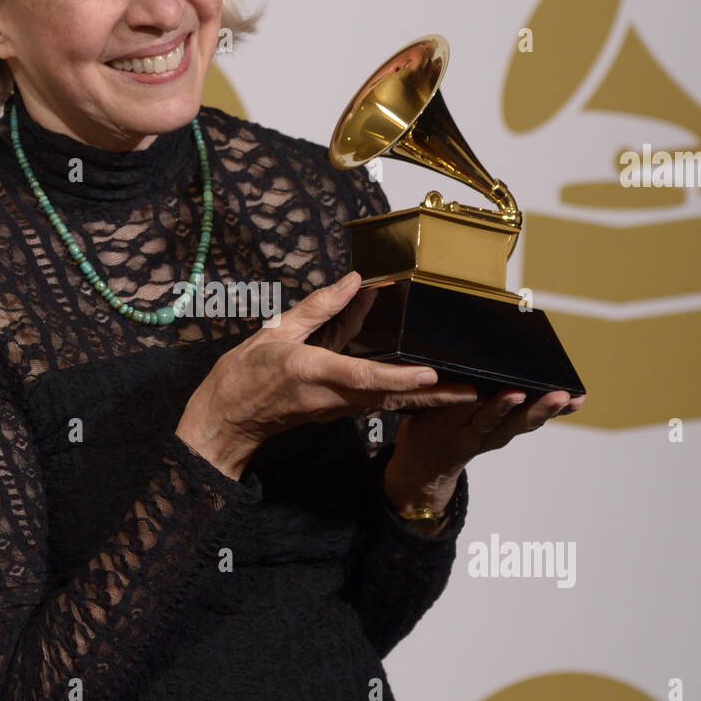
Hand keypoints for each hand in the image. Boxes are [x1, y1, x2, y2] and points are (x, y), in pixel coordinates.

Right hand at [176, 271, 478, 478]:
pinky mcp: (337, 411)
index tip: (430, 374)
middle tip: (473, 393)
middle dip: (433, 398)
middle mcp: (330, 396)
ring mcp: (336, 408)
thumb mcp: (276, 332)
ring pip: (389, 404)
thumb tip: (353, 281)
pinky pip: (376, 402)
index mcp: (313, 372)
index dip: (399, 377)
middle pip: (391, 399)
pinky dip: (405, 396)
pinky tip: (427, 388)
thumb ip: (319, 307)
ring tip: (464, 392)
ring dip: (427, 400)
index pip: (363, 377)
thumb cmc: (245, 376)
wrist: (228, 419)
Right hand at [383, 386, 587, 515]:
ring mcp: (491, 436)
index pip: (474, 411)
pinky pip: (527, 424)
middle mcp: (475, 431)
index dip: (496, 404)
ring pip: (521, 424)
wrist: (427, 462)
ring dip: (547, 411)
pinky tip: (573, 401)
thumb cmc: (425, 424)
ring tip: (571, 398)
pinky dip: (550, 412)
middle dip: (532, 408)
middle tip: (556, 396)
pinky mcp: (503, 435)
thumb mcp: (421, 407)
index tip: (514, 393)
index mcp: (449, 422)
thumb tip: (451, 360)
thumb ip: (438, 389)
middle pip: (506, 421)